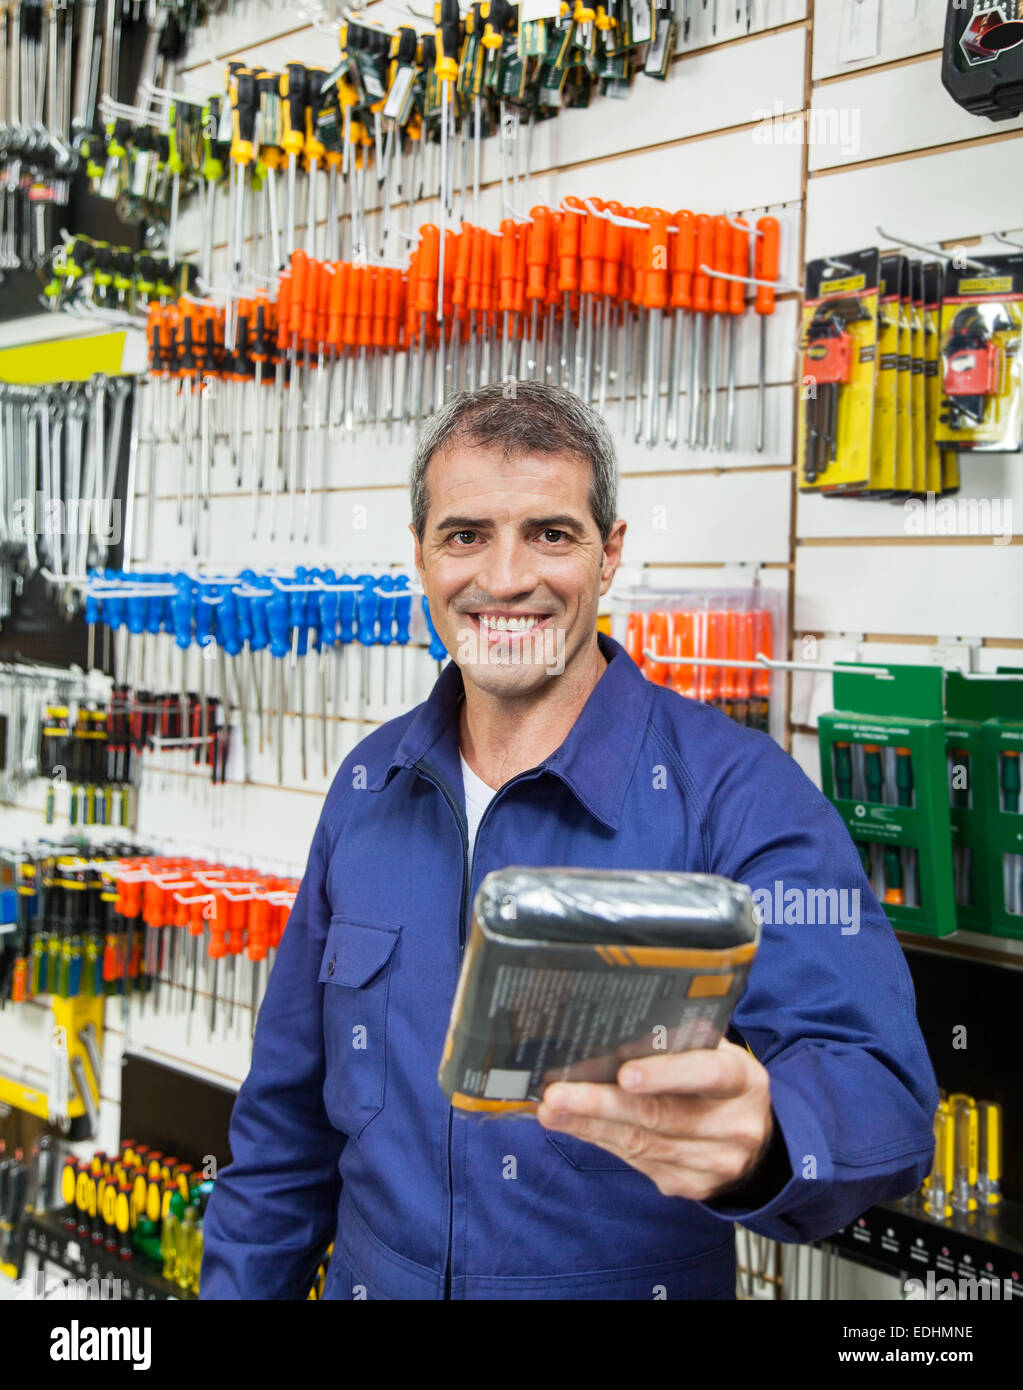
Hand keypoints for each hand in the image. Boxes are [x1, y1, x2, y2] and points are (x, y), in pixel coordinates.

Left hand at [536, 1039, 773, 1201]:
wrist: (754, 1138)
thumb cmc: (718, 1081)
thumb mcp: (712, 1052)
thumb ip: (677, 1043)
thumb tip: (614, 1040)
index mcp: (743, 1080)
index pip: (707, 1074)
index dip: (665, 1074)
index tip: (624, 1072)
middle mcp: (734, 1125)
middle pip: (661, 1115)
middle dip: (602, 1104)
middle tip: (559, 1094)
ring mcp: (714, 1162)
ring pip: (642, 1144)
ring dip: (589, 1125)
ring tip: (551, 1109)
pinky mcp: (692, 1185)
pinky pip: (638, 1162)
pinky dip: (602, 1140)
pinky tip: (575, 1126)